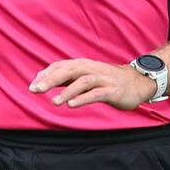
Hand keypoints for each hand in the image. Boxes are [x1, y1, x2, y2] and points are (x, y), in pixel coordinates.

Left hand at [28, 59, 153, 109]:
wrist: (137, 82)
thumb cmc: (106, 80)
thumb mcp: (85, 76)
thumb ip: (65, 77)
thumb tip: (41, 80)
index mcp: (82, 65)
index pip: (60, 66)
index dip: (45, 75)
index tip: (32, 87)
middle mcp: (91, 69)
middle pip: (68, 71)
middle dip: (50, 80)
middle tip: (35, 91)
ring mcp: (102, 79)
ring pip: (82, 81)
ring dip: (67, 91)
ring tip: (54, 102)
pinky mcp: (112, 91)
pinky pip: (96, 93)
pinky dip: (83, 98)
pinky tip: (72, 105)